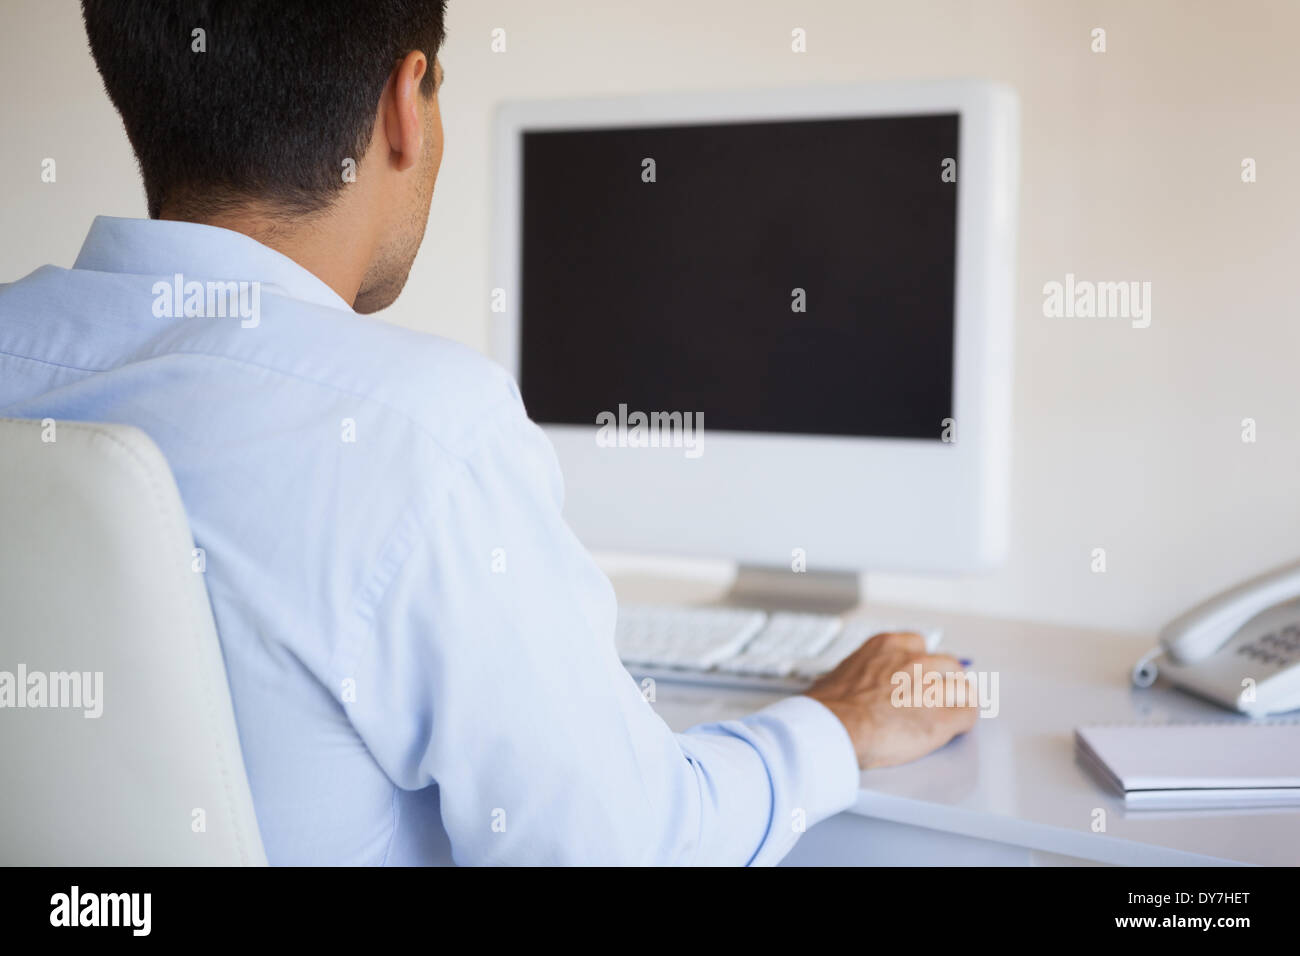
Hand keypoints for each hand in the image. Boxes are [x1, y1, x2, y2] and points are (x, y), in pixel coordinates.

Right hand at [805, 631, 976, 769]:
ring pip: (963, 689)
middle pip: (948, 665)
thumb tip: (858, 680)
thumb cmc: (830, 707)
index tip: (920, 676)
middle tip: (936, 697)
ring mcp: (930, 688)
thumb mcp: (842, 672)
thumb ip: (862, 670)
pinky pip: (969, 714)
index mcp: (887, 646)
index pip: (920, 646)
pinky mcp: (942, 717)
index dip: (921, 665)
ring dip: (956, 702)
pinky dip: (962, 722)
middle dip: (944, 681)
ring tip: (949, 714)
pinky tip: (953, 729)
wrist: (834, 729)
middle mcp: (913, 661)